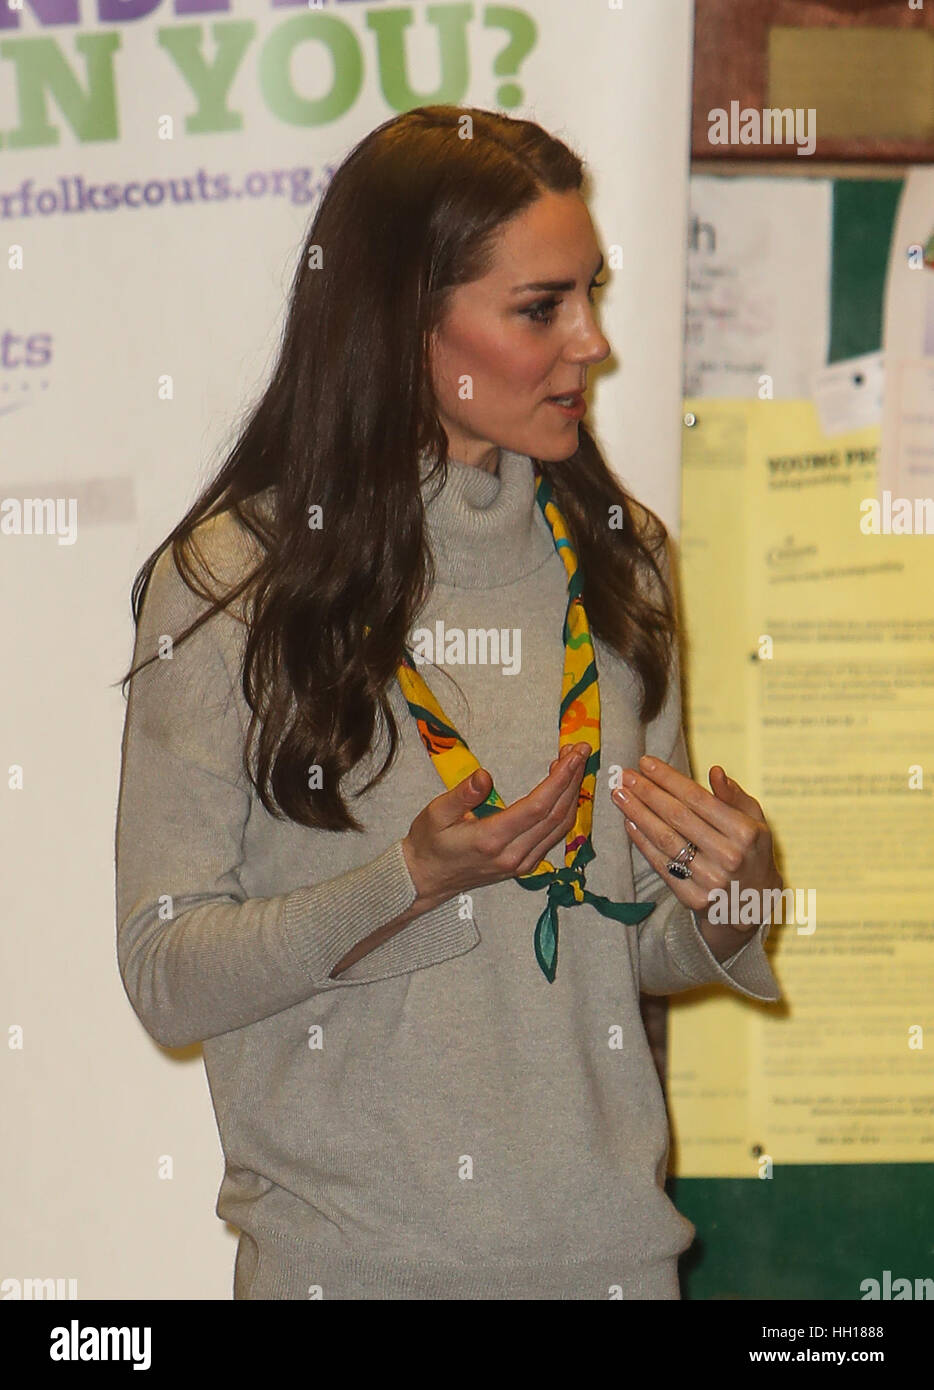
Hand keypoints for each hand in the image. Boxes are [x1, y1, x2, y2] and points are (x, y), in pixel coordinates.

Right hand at [402, 742, 590, 903]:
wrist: (426, 879)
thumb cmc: (429, 842)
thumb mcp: (435, 813)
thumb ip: (461, 795)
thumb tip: (484, 776)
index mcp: (491, 839)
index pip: (538, 807)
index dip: (560, 779)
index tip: (572, 754)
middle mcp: (513, 855)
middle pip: (556, 815)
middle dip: (573, 779)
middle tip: (580, 750)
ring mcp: (522, 864)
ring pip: (560, 827)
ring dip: (572, 793)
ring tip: (574, 763)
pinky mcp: (525, 866)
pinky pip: (554, 836)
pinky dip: (564, 809)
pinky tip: (563, 788)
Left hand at [611, 756, 781, 929]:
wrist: (752, 904)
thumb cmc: (751, 853)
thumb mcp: (755, 822)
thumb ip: (734, 796)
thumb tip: (715, 771)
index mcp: (746, 832)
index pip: (698, 798)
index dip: (668, 779)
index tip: (646, 763)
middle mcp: (729, 856)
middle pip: (678, 817)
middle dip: (647, 792)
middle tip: (625, 776)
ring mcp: (711, 880)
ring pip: (665, 839)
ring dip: (638, 814)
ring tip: (619, 796)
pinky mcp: (694, 898)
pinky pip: (662, 865)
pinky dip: (642, 843)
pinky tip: (629, 823)